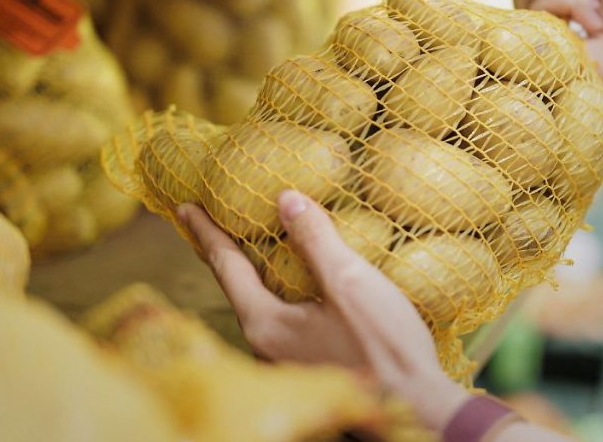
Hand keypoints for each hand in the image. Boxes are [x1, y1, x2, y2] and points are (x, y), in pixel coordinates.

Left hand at [176, 190, 468, 429]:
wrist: (416, 403)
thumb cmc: (382, 346)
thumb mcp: (349, 282)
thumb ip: (316, 239)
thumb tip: (286, 199)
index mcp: (266, 324)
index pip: (226, 267)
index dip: (207, 232)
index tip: (186, 207)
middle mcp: (266, 345)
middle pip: (236, 287)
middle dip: (223, 252)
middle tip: (210, 221)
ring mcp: (287, 358)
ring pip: (261, 303)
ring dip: (254, 271)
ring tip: (254, 244)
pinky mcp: (309, 362)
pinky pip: (283, 315)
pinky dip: (279, 288)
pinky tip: (297, 281)